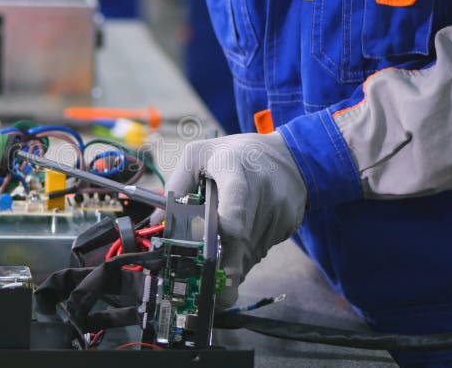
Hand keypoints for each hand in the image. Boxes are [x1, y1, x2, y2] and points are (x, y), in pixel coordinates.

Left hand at [152, 132, 305, 305]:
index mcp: (237, 173)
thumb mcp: (200, 154)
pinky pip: (262, 250)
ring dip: (232, 261)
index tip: (213, 261)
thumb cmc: (237, 153)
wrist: (291, 155)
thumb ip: (177, 184)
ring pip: (251, 252)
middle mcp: (263, 194)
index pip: (234, 208)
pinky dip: (246, 253)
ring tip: (218, 257)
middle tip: (213, 296)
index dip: (225, 236)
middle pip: (242, 242)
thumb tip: (160, 219)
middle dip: (225, 270)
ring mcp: (279, 213)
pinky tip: (239, 240)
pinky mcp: (288, 226)